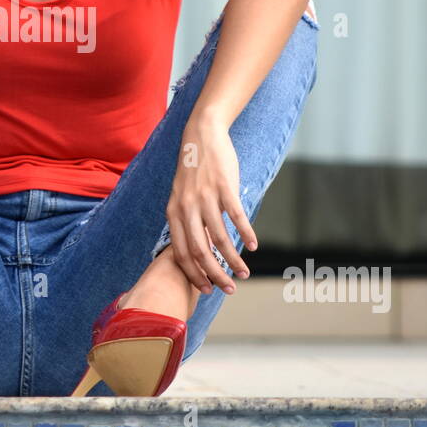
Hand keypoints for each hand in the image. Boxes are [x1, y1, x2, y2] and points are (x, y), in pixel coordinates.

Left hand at [165, 113, 256, 294]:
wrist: (201, 136)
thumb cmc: (193, 171)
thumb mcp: (181, 197)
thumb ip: (187, 222)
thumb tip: (200, 251)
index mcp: (173, 213)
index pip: (181, 253)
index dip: (193, 274)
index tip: (206, 290)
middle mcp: (186, 207)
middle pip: (199, 251)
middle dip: (214, 275)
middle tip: (228, 289)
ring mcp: (205, 197)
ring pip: (219, 238)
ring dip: (233, 259)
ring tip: (244, 272)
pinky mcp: (224, 186)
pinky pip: (236, 216)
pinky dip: (245, 234)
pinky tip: (253, 246)